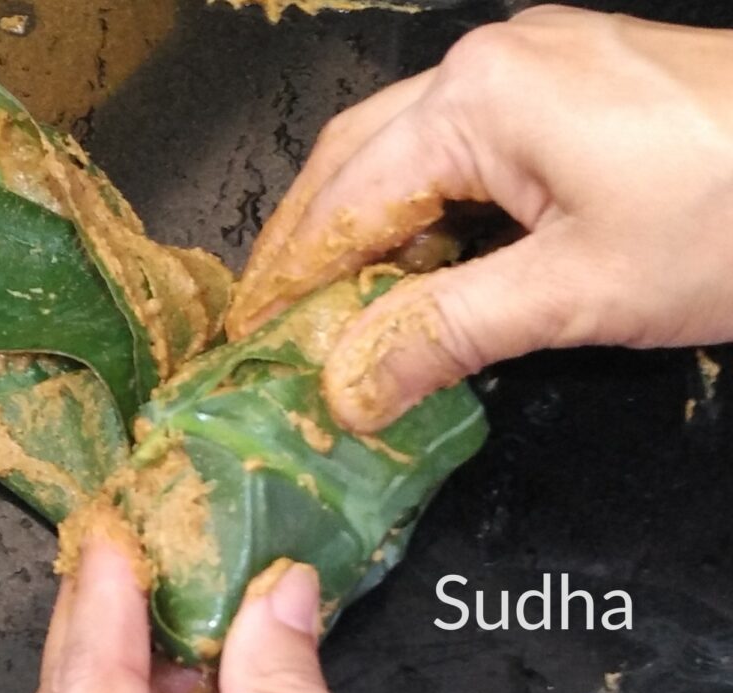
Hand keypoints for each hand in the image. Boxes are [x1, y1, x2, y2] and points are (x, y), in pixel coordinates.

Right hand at [227, 5, 732, 431]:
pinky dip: (420, 209)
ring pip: (404, 148)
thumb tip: (347, 390)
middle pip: (356, 155)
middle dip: (305, 238)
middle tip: (267, 314)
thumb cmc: (730, 221)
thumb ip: (446, 333)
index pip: (346, 198)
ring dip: (359, 223)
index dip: (290, 274)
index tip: (247, 332)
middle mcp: (488, 62)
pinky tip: (413, 257)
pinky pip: (460, 148)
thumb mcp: (574, 292)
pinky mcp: (568, 87)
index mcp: (477, 99)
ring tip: (324, 297)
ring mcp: (532, 64)